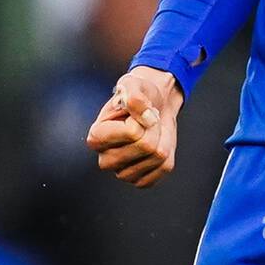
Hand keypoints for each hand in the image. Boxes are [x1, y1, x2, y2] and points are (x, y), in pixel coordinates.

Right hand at [86, 66, 183, 189]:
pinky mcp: (140, 180)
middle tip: (149, 119)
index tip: (141, 110)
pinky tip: (157, 144)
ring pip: (158, 157)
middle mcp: (105, 160)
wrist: (153, 104)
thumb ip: (134, 96)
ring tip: (152, 130)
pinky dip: (169, 152)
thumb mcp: (133, 83)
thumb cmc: (138, 93)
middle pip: (146, 146)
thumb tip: (146, 118)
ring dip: (163, 138)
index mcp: (96, 137)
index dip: (145, 117)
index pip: (132, 132)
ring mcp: (123, 173)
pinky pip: (165, 167)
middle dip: (155, 128)